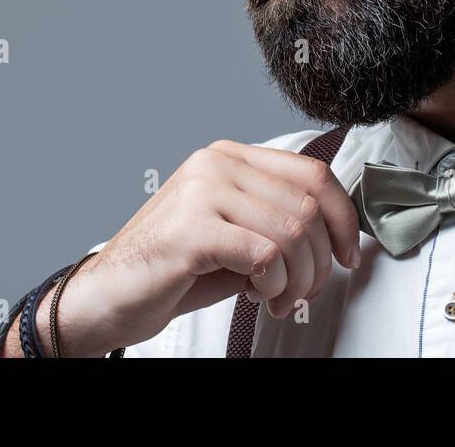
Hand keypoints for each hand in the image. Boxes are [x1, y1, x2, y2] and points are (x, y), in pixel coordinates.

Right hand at [56, 140, 360, 355]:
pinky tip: (256, 294)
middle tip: (304, 291)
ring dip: (296, 278)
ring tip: (278, 297)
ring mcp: (202, 192)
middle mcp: (216, 164)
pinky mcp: (192, 229)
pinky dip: (272, 283)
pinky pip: (263, 254)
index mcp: (229, 157)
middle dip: (319, 260)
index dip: (342, 216)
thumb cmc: (173, 269)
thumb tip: (336, 234)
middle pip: (307, 205)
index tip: (348, 253)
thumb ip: (278, 221)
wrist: (106, 297)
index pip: (312, 173)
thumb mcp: (236, 233)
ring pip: (290, 231)